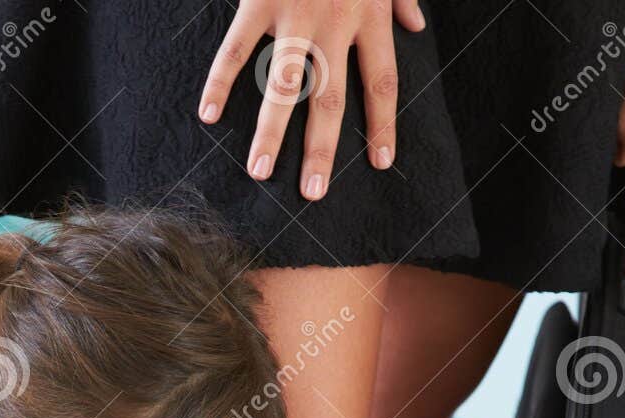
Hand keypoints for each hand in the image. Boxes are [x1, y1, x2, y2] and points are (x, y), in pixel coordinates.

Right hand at [197, 0, 426, 199]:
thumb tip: (415, 25)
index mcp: (370, 13)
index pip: (382, 81)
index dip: (383, 124)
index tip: (381, 162)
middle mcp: (335, 21)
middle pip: (331, 99)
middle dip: (321, 149)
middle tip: (313, 193)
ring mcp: (296, 11)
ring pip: (284, 84)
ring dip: (271, 131)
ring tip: (260, 172)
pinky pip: (237, 47)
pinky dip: (220, 80)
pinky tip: (209, 115)